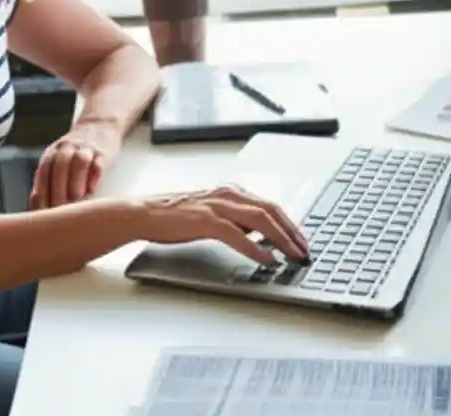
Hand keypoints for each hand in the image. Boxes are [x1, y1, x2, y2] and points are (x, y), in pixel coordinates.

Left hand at [30, 122, 121, 209]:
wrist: (99, 126)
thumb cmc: (74, 154)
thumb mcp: (57, 162)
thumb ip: (47, 181)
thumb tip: (37, 208)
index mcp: (52, 153)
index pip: (44, 172)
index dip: (42, 192)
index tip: (43, 213)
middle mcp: (68, 148)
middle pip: (60, 168)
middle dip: (58, 192)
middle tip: (59, 212)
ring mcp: (87, 148)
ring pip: (79, 163)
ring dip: (75, 184)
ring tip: (75, 203)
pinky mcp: (104, 152)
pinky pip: (99, 162)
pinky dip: (94, 176)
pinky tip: (92, 190)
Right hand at [135, 184, 309, 266]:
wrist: (145, 213)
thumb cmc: (176, 216)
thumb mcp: (212, 213)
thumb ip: (235, 220)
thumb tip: (258, 235)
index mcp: (231, 191)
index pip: (270, 206)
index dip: (289, 224)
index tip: (301, 240)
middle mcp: (228, 194)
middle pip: (271, 211)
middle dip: (292, 232)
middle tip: (305, 251)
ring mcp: (218, 206)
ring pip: (260, 219)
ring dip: (281, 239)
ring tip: (293, 255)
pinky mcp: (206, 220)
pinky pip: (238, 235)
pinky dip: (255, 248)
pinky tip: (266, 258)